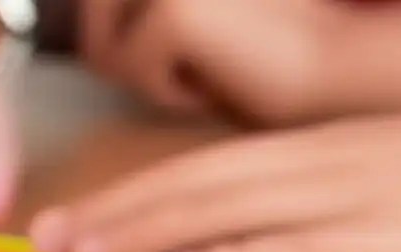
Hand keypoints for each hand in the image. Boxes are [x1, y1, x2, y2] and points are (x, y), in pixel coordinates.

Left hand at [30, 115, 400, 251]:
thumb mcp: (381, 192)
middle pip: (205, 184)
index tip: (65, 223)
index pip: (209, 171)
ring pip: (239, 207)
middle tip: (48, 243)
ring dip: (151, 229)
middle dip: (118, 211)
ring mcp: (370, 194)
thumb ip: (311, 216)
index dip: (131, 195)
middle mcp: (336, 161)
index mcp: (327, 152)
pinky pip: (310, 246)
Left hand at [79, 0, 344, 124]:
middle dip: (125, 59)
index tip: (175, 46)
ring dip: (145, 77)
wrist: (326, 66)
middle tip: (188, 61)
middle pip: (86, 24)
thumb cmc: (247, 50)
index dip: (114, 37)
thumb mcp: (169, 19)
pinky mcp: (172, 12)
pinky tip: (215, 77)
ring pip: (99, 51)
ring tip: (203, 64)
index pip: (91, 6)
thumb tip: (74, 34)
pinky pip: (129, 74)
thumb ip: (122, 14)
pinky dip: (168, 94)